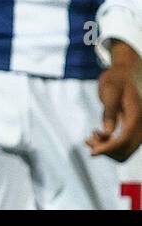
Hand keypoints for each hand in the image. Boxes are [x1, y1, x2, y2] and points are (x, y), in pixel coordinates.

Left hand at [87, 42, 141, 162]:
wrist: (127, 72)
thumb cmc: (117, 78)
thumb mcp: (110, 90)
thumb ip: (109, 111)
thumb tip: (107, 133)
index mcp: (137, 116)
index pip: (124, 140)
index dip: (109, 148)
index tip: (92, 153)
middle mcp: (141, 126)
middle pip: (126, 150)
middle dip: (106, 150)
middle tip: (88, 139)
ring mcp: (139, 129)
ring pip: (125, 151)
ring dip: (107, 149)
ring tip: (90, 137)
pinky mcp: (134, 129)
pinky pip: (124, 145)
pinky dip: (110, 145)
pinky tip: (97, 135)